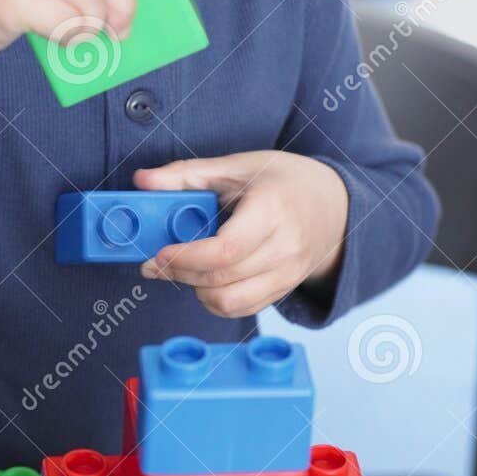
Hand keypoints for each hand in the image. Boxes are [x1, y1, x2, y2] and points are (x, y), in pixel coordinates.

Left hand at [133, 150, 349, 317]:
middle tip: (155, 263)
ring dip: (196, 290)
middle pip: (222, 279)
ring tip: (183, 269)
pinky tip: (204, 280)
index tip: (158, 254)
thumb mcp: (237, 166)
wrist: (335, 204)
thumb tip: (142, 181)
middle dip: (179, 273)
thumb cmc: (283, 181)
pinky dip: (215, 301)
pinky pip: (242, 309)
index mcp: (273, 210)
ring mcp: (288, 273)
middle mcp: (285, 247)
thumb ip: (186, 174)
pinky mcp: (285, 290)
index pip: (226, 250)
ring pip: (230, 302)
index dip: (186, 257)